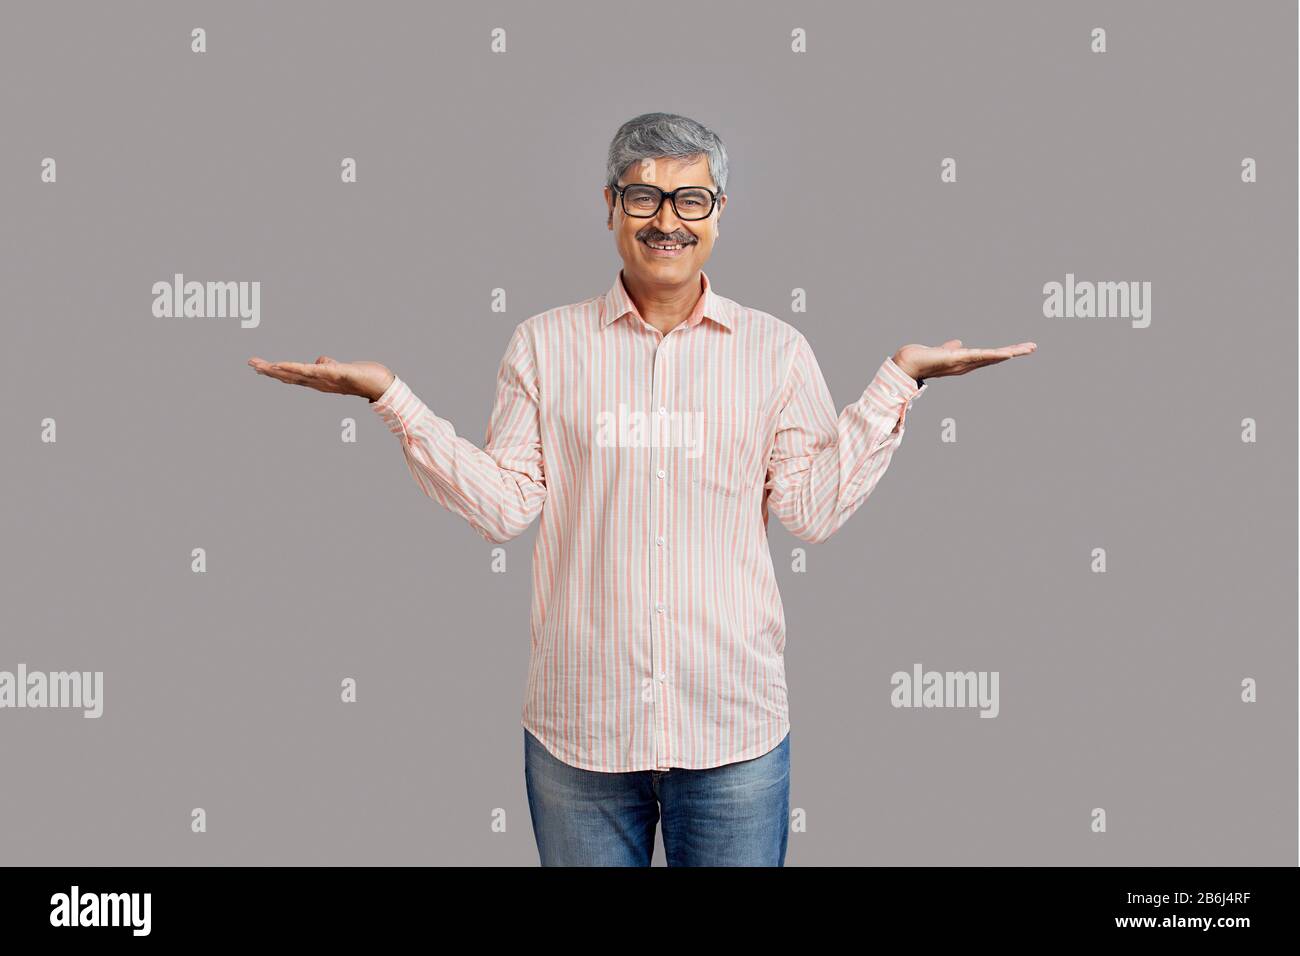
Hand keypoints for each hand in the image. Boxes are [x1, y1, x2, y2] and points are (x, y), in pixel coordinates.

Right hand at [247, 355, 394, 401]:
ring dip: (277, 369)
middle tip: (250, 363)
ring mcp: (325, 379)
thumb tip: (319, 361)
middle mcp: (319, 382)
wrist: (381, 384)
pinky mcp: (335, 374)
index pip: (293, 376)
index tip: (258, 367)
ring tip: (261, 365)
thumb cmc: (362, 376)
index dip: (276, 372)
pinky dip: (296, 369)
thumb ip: (327, 365)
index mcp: (319, 381)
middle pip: (290, 376)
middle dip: (269, 370)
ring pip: (297, 374)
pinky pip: (312, 372)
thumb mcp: (340, 368)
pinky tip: (283, 365)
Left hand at [891, 339, 1035, 383]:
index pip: (989, 356)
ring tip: (1026, 348)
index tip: (1020, 349)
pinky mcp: (956, 359)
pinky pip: (977, 356)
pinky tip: (1004, 353)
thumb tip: (957, 343)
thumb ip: (950, 348)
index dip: (1005, 353)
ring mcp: (963, 363)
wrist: (908, 363)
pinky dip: (991, 355)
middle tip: (1033, 347)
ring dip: (1010, 352)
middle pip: (995, 358)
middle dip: (1015, 352)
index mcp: (965, 362)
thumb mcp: (941, 351)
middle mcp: (967, 365)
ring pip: (991, 357)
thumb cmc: (923, 358)